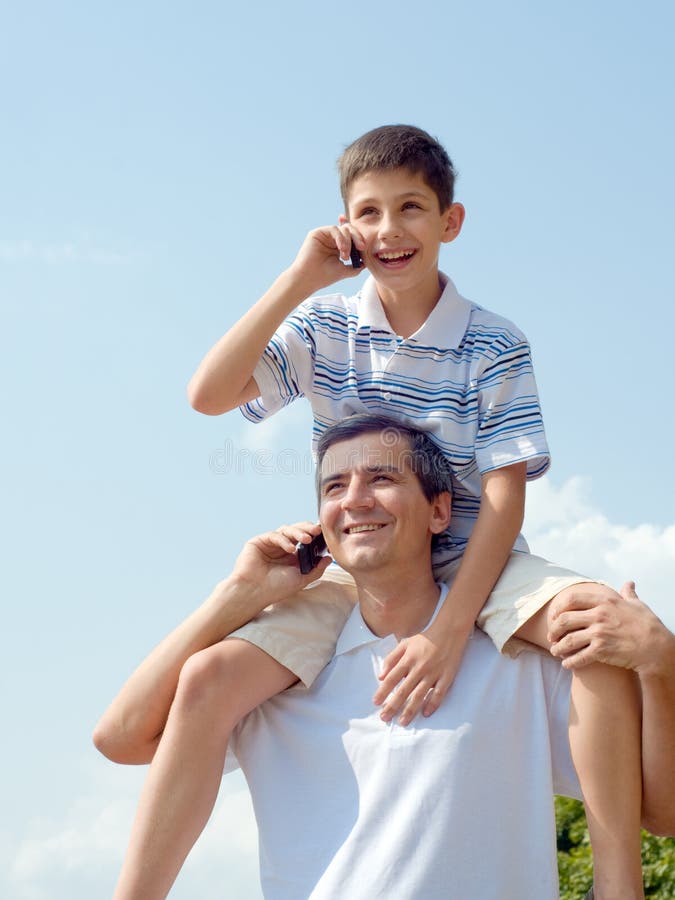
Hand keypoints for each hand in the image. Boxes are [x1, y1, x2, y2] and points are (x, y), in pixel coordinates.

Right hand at [230, 521, 331, 610]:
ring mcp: (271, 543)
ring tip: (307, 539)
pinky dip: (284, 540)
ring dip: (298, 532)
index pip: (306, 539)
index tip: (326, 536)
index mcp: (292, 555)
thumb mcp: (302, 579)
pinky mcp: (259, 541)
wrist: (255, 593)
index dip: (315, 536)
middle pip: (297, 530)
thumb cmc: (276, 588)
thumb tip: (328, 558)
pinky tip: (291, 549)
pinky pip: (274, 535)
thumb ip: (316, 569)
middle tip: (318, 531)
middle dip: (308, 529)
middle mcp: (282, 547)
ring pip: (287, 530)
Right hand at [287, 224, 365, 294]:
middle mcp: (331, 239)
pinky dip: (341, 238)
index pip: (351, 236)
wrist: (309, 279)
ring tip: (345, 256)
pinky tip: (341, 249)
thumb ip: (356, 265)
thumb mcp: (345, 270)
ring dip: (348, 242)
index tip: (363, 246)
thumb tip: (366, 262)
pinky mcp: (317, 233)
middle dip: (358, 237)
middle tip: (362, 247)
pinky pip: (334, 229)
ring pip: (343, 229)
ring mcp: (324, 235)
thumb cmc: (325, 276)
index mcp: (337, 246)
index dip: (358, 236)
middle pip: (349, 230)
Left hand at [372, 626, 467, 726]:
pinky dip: (433, 704)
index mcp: (408, 659)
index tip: (376, 702)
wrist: (449, 632)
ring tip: (402, 722)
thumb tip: (381, 676)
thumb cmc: (425, 639)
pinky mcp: (447, 677)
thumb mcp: (405, 644)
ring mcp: (434, 673)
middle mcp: (419, 668)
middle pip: (404, 690)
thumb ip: (391, 659)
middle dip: (393, 705)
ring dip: (410, 710)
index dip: (383, 691)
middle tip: (384, 718)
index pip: (392, 679)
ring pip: (420, 695)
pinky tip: (425, 714)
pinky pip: (439, 693)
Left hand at [548, 580, 669, 674]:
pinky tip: (566, 664)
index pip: (572, 599)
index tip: (554, 615)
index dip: (559, 607)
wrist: (657, 648)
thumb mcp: (637, 605)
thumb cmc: (648, 625)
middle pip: (565, 620)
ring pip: (568, 640)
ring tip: (555, 651)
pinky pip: (579, 656)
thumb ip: (628, 594)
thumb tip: (629, 583)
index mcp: (604, 601)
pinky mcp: (602, 650)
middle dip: (554, 629)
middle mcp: (599, 615)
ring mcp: (599, 633)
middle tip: (551, 636)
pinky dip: (570, 661)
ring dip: (558, 647)